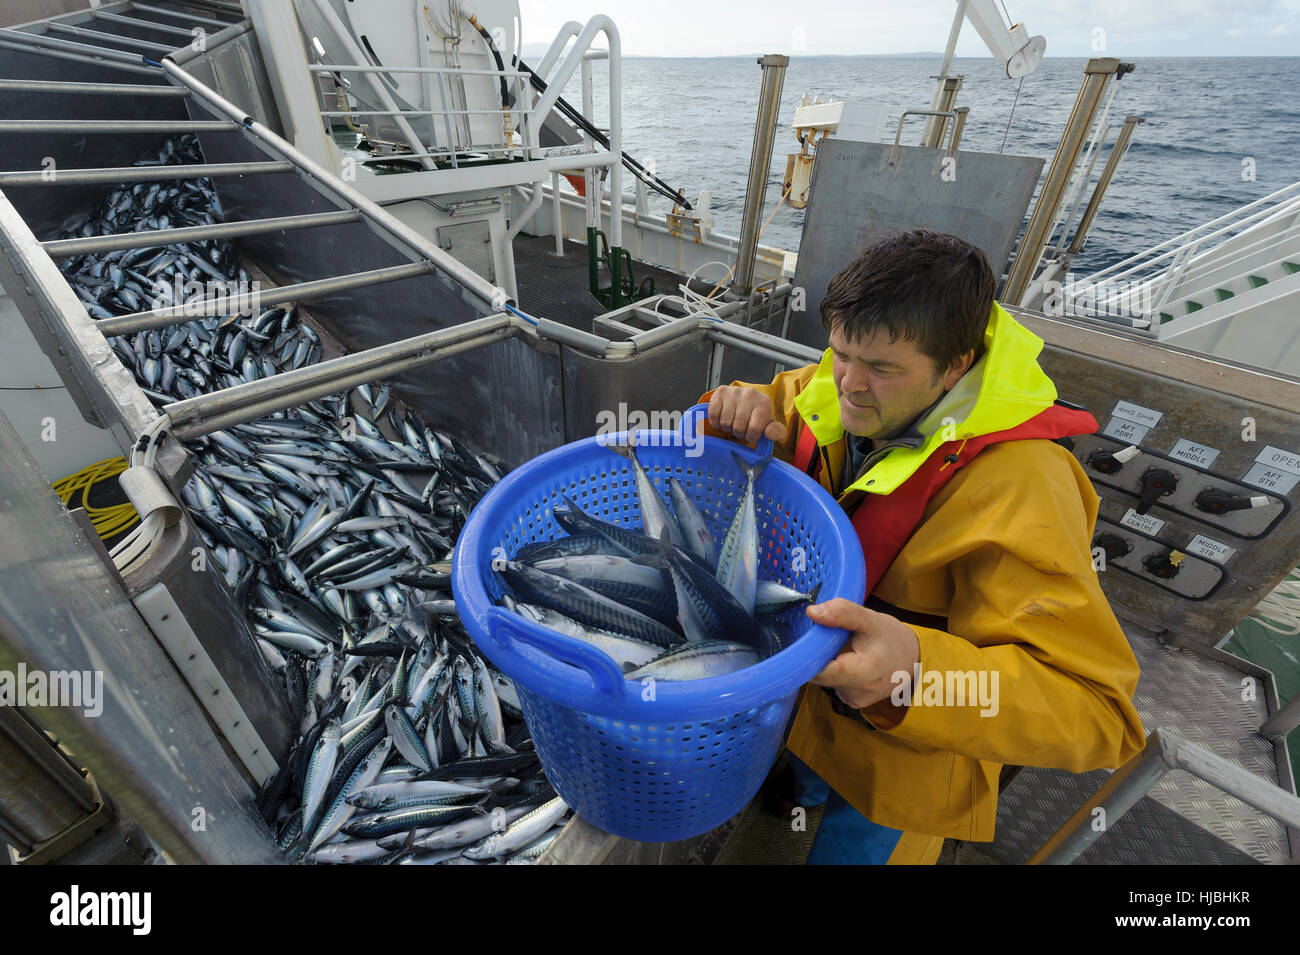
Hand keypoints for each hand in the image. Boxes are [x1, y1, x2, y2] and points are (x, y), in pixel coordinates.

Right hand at [707, 386, 787, 445]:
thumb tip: (770, 433)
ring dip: (727, 428)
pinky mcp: (721, 392)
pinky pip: (714, 414)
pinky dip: (716, 422)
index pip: (754, 428)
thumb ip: (776, 432)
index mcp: (764, 403)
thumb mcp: (771, 426)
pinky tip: (722, 419)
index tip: (751, 435)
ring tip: (732, 423)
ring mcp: (734, 392)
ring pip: (725, 422)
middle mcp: (750, 394)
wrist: (747, 401)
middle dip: (738, 433)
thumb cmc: (758, 416)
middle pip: (738, 426)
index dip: (750, 437)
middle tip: (740, 429)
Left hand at [806, 599, 920, 709]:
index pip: (820, 671)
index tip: (805, 640)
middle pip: (818, 676)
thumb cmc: (891, 638)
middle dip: (816, 656)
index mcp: (864, 673)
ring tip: (841, 649)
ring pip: (823, 680)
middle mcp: (858, 693)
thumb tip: (812, 612)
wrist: (912, 659)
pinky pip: (832, 684)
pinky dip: (833, 671)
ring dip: (825, 663)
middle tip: (827, 639)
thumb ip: (842, 613)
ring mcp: (854, 700)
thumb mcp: (870, 619)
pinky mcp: (852, 701)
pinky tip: (845, 660)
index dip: (807, 656)